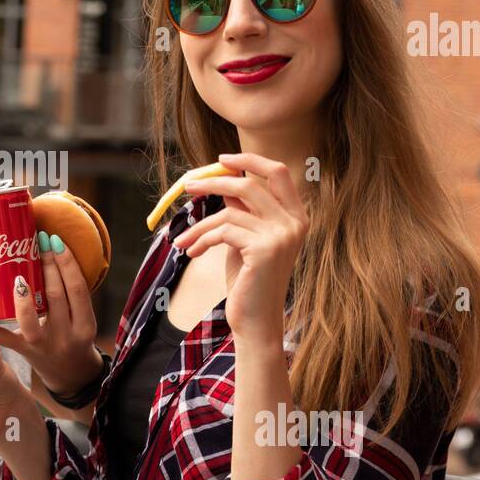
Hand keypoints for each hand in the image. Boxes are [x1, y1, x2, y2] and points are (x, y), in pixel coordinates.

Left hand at [0, 233, 102, 395]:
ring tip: (16, 272)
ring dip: (22, 295)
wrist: (70, 375)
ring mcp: (41, 345)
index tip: (54, 240)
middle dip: (45, 265)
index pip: (77, 289)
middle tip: (36, 241)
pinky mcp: (21, 351)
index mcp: (84, 325)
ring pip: (30, 319)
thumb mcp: (83, 318)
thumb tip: (50, 247)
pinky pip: (1, 336)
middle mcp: (65, 336)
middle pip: (54, 296)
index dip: (66, 263)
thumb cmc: (75, 336)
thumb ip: (71, 292)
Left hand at [173, 152, 308, 341]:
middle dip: (214, 183)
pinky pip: (223, 232)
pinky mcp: (264, 250)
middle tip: (188, 187)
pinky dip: (202, 239)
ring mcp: (282, 235)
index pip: (278, 172)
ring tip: (183, 240)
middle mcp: (294, 223)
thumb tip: (225, 181)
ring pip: (229, 212)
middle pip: (249, 185)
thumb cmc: (249, 281)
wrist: (256, 320)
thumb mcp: (245, 239)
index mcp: (296, 216)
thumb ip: (242, 211)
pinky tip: (193, 252)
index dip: (249, 159)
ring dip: (199, 225)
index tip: (222, 159)